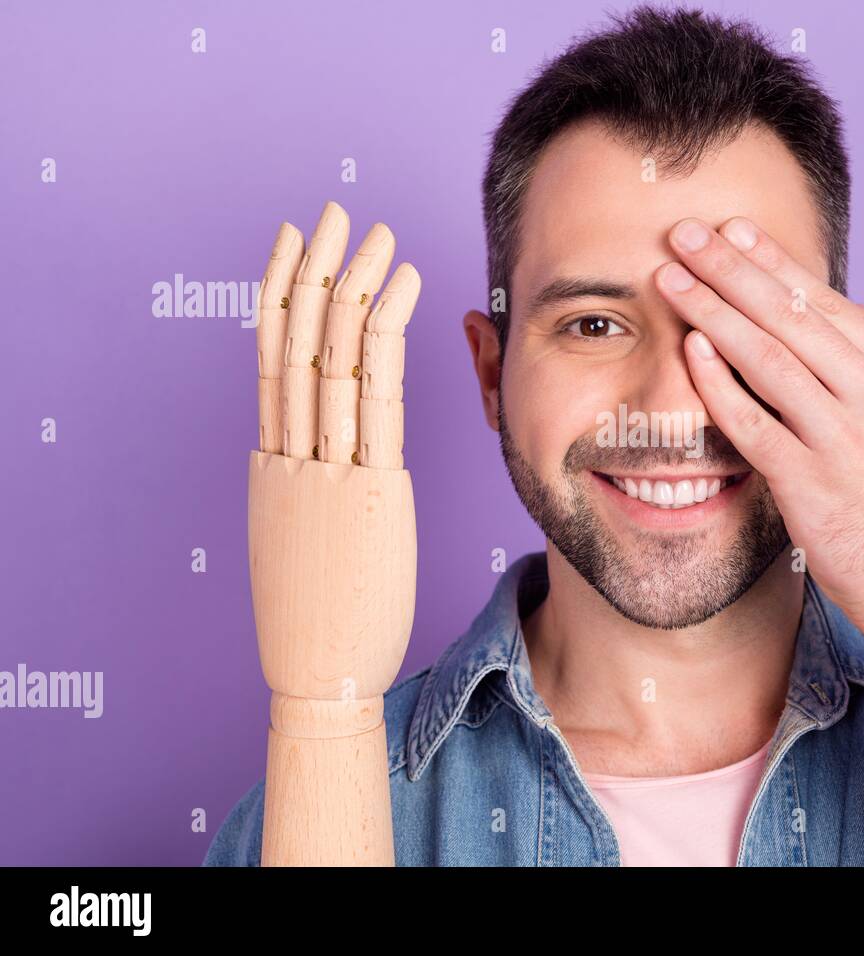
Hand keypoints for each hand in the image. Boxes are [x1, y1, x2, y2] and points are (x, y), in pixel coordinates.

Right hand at [249, 201, 420, 709]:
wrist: (322, 678)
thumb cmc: (325, 618)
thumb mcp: (307, 539)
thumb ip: (317, 488)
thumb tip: (332, 462)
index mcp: (275, 467)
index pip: (277, 363)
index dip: (285, 298)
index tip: (296, 249)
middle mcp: (291, 457)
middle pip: (298, 344)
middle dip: (316, 271)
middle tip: (335, 213)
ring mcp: (324, 469)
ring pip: (332, 357)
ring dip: (353, 286)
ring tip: (372, 232)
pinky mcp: (365, 487)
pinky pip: (378, 395)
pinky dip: (387, 334)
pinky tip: (401, 289)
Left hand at [655, 216, 863, 658]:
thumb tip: (821, 340)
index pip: (827, 302)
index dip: (774, 262)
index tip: (735, 231)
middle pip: (789, 314)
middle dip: (730, 267)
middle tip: (685, 232)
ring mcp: (842, 437)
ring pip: (766, 355)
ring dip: (712, 310)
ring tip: (671, 278)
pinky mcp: (809, 482)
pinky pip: (752, 421)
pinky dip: (718, 382)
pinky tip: (690, 350)